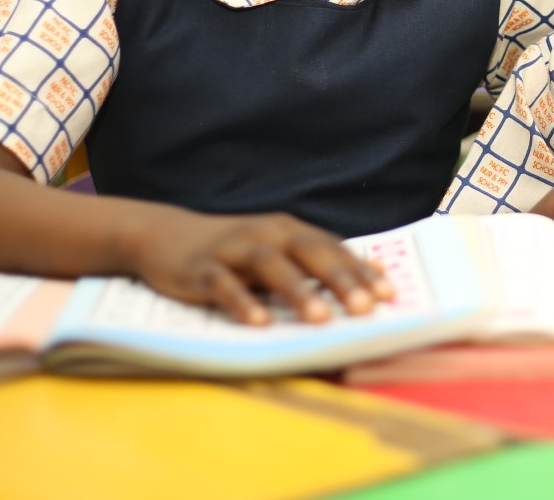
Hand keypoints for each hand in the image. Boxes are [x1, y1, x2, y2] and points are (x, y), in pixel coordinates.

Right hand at [130, 211, 393, 325]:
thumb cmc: (232, 250)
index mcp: (289, 230)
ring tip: (320, 319)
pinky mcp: (202, 267)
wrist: (164, 235)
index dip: (360, 270)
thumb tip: (374, 274)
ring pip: (270, 265)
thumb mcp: (277, 250)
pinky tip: (259, 324)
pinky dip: (242, 302)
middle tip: (365, 308)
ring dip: (297, 291)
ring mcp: (233, 248)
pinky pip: (224, 285)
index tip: (388, 295)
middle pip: (309, 252)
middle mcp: (266, 233)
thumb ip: (319, 262)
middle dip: (340, 279)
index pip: (332, 249)